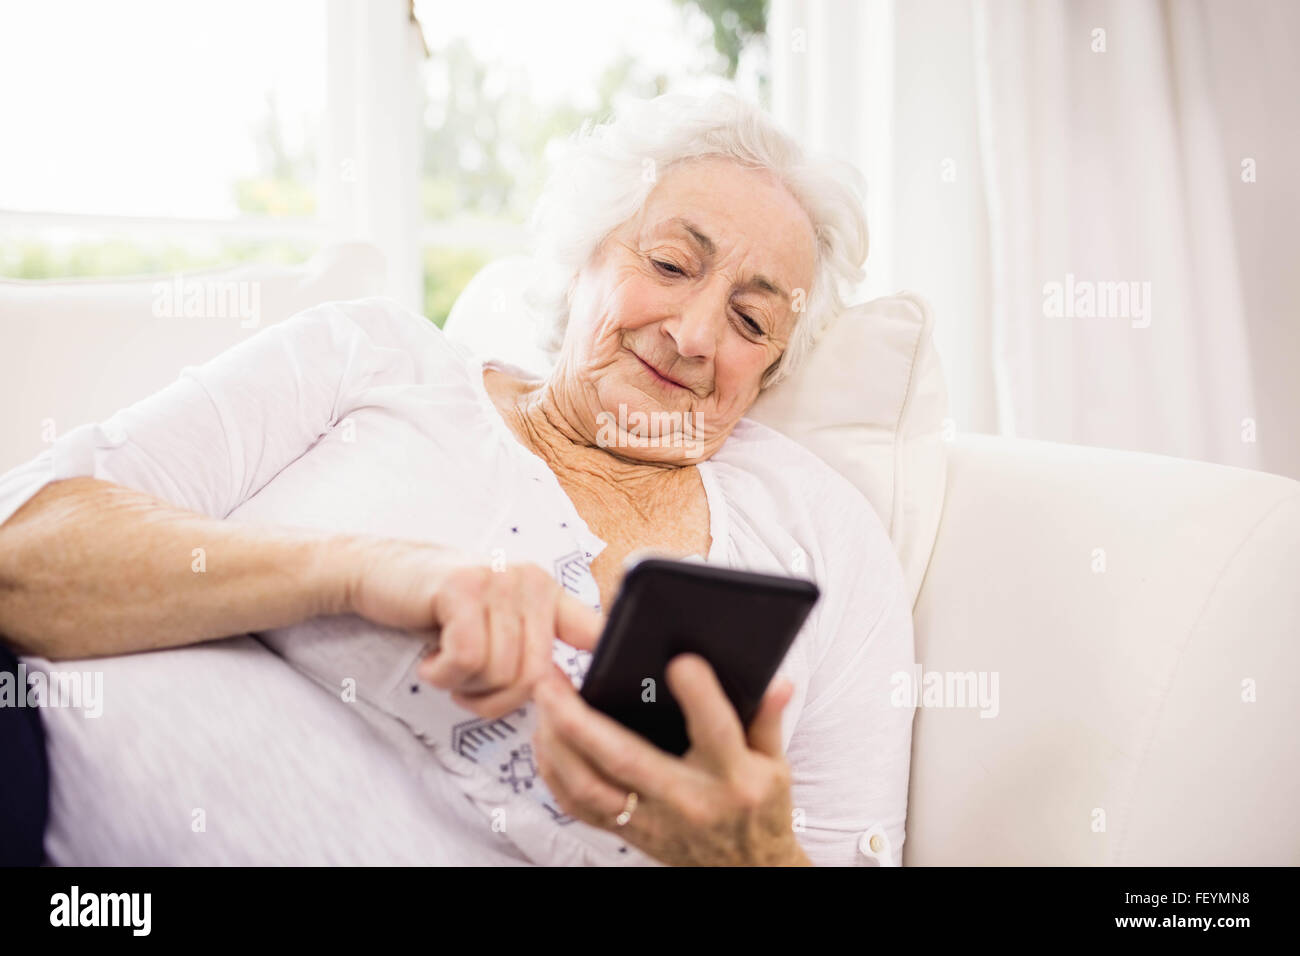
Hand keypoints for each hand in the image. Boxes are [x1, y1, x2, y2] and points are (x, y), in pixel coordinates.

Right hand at [343, 537, 603, 719]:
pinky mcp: (462, 588)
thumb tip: (566, 694)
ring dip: (464, 688)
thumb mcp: (494, 620)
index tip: (594, 700)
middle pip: (535, 677)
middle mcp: (532, 581)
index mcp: (547, 593)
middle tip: (465, 686)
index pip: (596, 632)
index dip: (603, 669)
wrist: (376, 573)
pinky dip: (442, 675)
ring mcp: (498, 580)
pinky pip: (467, 660)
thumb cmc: (436, 610)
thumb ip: (532, 645)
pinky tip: (429, 660)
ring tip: (445, 665)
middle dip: (496, 700)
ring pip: (501, 673)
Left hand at [532, 653, 809, 865]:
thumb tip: (777, 680)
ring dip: (557, 744)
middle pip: (626, 759)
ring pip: (591, 787)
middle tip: (551, 679)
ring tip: (542, 701)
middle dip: (580, 719)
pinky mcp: (631, 834)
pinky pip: (581, 808)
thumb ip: (768, 718)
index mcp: (734, 777)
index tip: (678, 660)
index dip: (699, 694)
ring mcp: (654, 822)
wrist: (750, 872)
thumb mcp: (776, 763)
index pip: (716, 730)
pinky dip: (554, 774)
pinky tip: (544, 741)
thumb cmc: (761, 809)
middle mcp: (689, 800)